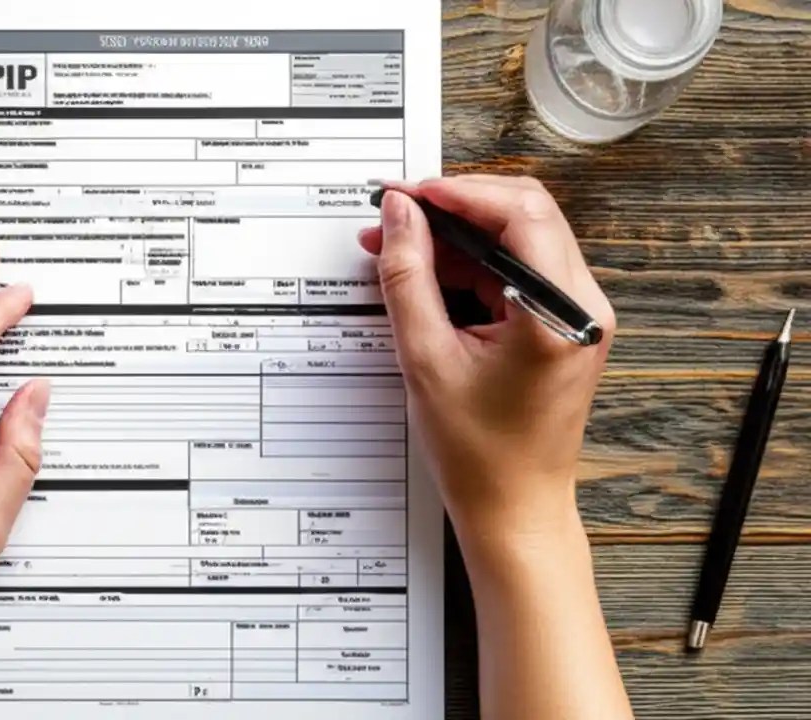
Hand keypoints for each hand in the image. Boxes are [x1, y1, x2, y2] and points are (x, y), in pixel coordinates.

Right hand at [358, 175, 615, 543]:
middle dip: (453, 210)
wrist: (512, 508)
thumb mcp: (426, 358)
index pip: (520, 212)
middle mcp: (581, 307)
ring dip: (457, 240)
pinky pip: (515, 272)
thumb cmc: (480, 454)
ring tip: (398, 251)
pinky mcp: (560, 325)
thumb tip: (400, 217)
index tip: (409, 195)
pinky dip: (470, 268)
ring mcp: (575, 315)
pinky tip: (426, 279)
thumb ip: (408, 277)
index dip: (458, 192)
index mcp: (559, 313)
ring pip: (516, 241)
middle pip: (522, 216)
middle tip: (396, 217)